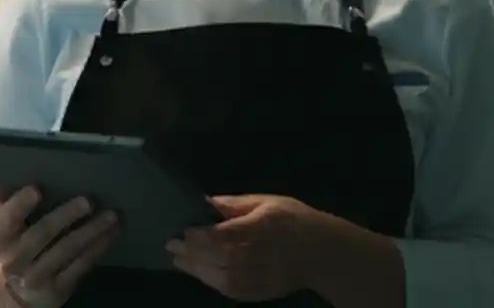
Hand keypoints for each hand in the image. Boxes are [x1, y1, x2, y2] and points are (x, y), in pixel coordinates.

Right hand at [0, 187, 119, 307]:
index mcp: (1, 238)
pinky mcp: (58, 290)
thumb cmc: (17, 247)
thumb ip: (11, 204)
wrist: (17, 293)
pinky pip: (82, 266)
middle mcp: (15, 259)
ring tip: (111, 215)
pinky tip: (112, 233)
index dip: (20, 205)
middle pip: (41, 235)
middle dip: (65, 216)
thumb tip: (14, 173)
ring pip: (67, 250)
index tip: (35, 189)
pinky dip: (99, 248)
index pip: (7, 219)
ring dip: (91, 231)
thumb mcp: (8, 230)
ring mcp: (37, 277)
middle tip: (88, 201)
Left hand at [167, 194, 321, 301]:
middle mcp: (257, 255)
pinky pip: (229, 290)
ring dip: (196, 270)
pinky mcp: (258, 292)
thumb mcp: (266, 201)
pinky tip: (200, 273)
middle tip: (171, 246)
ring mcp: (258, 277)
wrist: (322, 253)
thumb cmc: (294, 220)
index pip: (222, 235)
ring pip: (219, 277)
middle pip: (216, 257)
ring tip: (179, 260)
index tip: (182, 231)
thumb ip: (234, 204)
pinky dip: (211, 282)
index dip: (199, 236)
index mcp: (259, 227)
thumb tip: (205, 201)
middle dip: (190, 253)